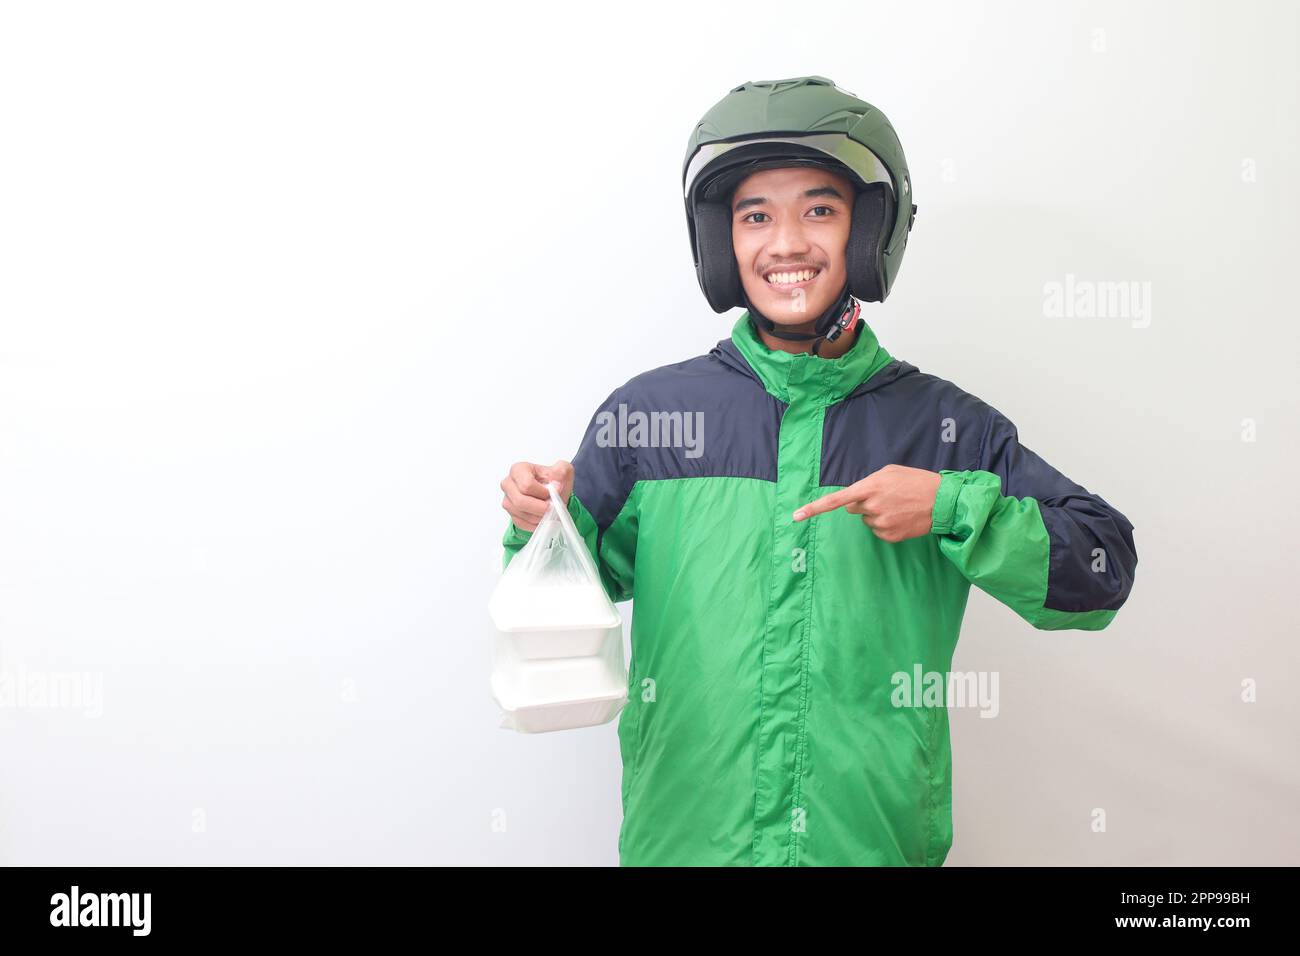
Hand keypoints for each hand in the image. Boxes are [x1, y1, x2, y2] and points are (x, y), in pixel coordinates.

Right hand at [500, 459, 573, 531]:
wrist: (553, 492)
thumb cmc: (554, 480)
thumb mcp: (563, 470)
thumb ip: (561, 472)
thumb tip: (556, 485)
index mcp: (518, 470)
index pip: (526, 485)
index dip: (543, 493)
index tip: (554, 493)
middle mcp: (508, 484)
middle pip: (520, 501)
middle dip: (540, 508)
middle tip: (552, 508)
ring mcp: (508, 500)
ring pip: (521, 514)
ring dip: (539, 516)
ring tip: (550, 512)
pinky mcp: (511, 514)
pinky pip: (521, 523)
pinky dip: (535, 523)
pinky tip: (543, 518)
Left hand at [792, 464, 941, 542]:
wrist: (942, 502)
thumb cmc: (915, 482)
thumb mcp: (889, 472)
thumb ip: (867, 482)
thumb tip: (855, 498)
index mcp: (870, 487)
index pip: (836, 501)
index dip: (814, 508)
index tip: (796, 516)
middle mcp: (871, 507)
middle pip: (852, 508)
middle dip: (862, 502)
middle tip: (885, 496)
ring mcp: (880, 523)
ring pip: (865, 519)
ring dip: (876, 513)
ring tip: (897, 506)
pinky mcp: (888, 536)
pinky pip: (876, 530)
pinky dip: (885, 524)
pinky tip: (900, 517)